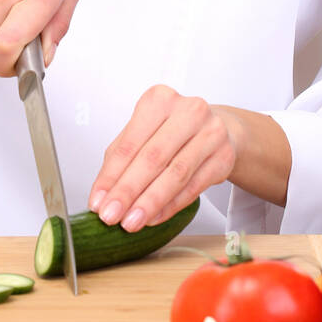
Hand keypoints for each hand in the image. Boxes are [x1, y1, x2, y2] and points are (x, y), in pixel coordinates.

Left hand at [88, 85, 237, 230]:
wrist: (218, 129)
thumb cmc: (172, 130)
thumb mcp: (143, 134)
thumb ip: (120, 161)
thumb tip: (102, 197)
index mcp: (159, 99)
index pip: (129, 143)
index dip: (111, 176)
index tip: (98, 202)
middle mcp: (188, 111)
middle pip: (153, 158)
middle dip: (128, 191)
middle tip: (111, 216)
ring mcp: (211, 133)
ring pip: (176, 174)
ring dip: (150, 202)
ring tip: (131, 222)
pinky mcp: (224, 157)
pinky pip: (193, 187)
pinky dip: (171, 206)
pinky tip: (154, 217)